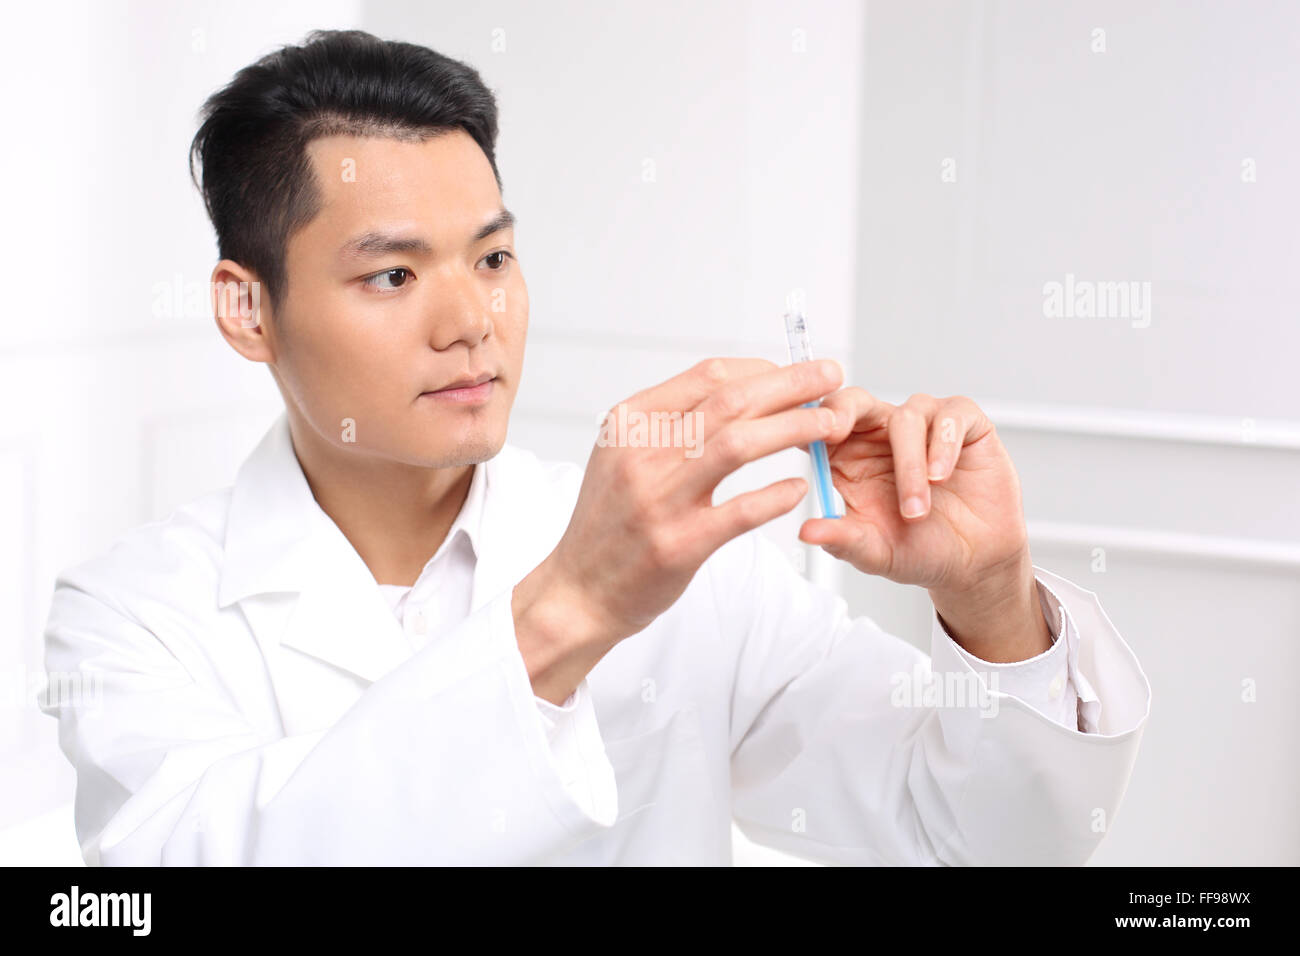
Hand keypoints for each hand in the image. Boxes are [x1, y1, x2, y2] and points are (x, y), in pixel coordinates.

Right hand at [523, 356, 843, 649]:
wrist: (578, 591)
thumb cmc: (609, 523)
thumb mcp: (624, 455)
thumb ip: (671, 423)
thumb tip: (741, 391)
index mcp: (630, 423)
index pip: (708, 376)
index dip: (763, 369)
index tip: (796, 372)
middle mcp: (642, 454)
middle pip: (732, 401)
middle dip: (792, 384)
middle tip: (832, 377)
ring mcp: (659, 499)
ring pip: (740, 444)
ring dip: (794, 428)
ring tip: (830, 424)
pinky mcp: (678, 544)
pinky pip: (740, 512)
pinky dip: (776, 496)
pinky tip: (799, 488)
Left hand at [800, 388, 1049, 661]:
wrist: (975, 562)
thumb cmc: (920, 550)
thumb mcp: (874, 552)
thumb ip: (842, 540)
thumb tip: (806, 532)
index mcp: (849, 458)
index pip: (821, 426)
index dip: (809, 424)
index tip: (804, 439)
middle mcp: (881, 434)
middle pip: (854, 400)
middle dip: (843, 411)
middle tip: (836, 433)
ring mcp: (923, 424)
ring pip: (906, 417)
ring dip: (909, 465)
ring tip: (915, 510)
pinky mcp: (964, 423)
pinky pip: (950, 415)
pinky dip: (944, 446)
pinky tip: (941, 477)